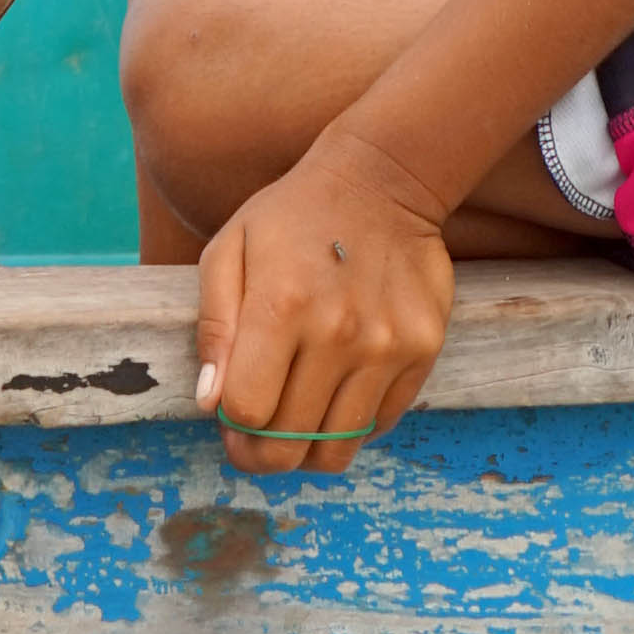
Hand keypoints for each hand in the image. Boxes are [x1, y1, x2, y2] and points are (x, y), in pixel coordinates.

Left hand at [193, 127, 457, 475]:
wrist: (382, 179)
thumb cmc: (293, 216)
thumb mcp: (229, 249)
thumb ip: (213, 328)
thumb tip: (210, 403)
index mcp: (281, 306)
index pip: (247, 411)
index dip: (229, 428)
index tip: (228, 419)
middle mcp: (338, 332)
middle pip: (289, 443)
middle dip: (261, 455)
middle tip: (254, 441)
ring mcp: (387, 345)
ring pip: (338, 449)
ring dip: (307, 450)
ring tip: (294, 423)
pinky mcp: (423, 350)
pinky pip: (379, 424)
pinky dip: (350, 425)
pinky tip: (335, 395)